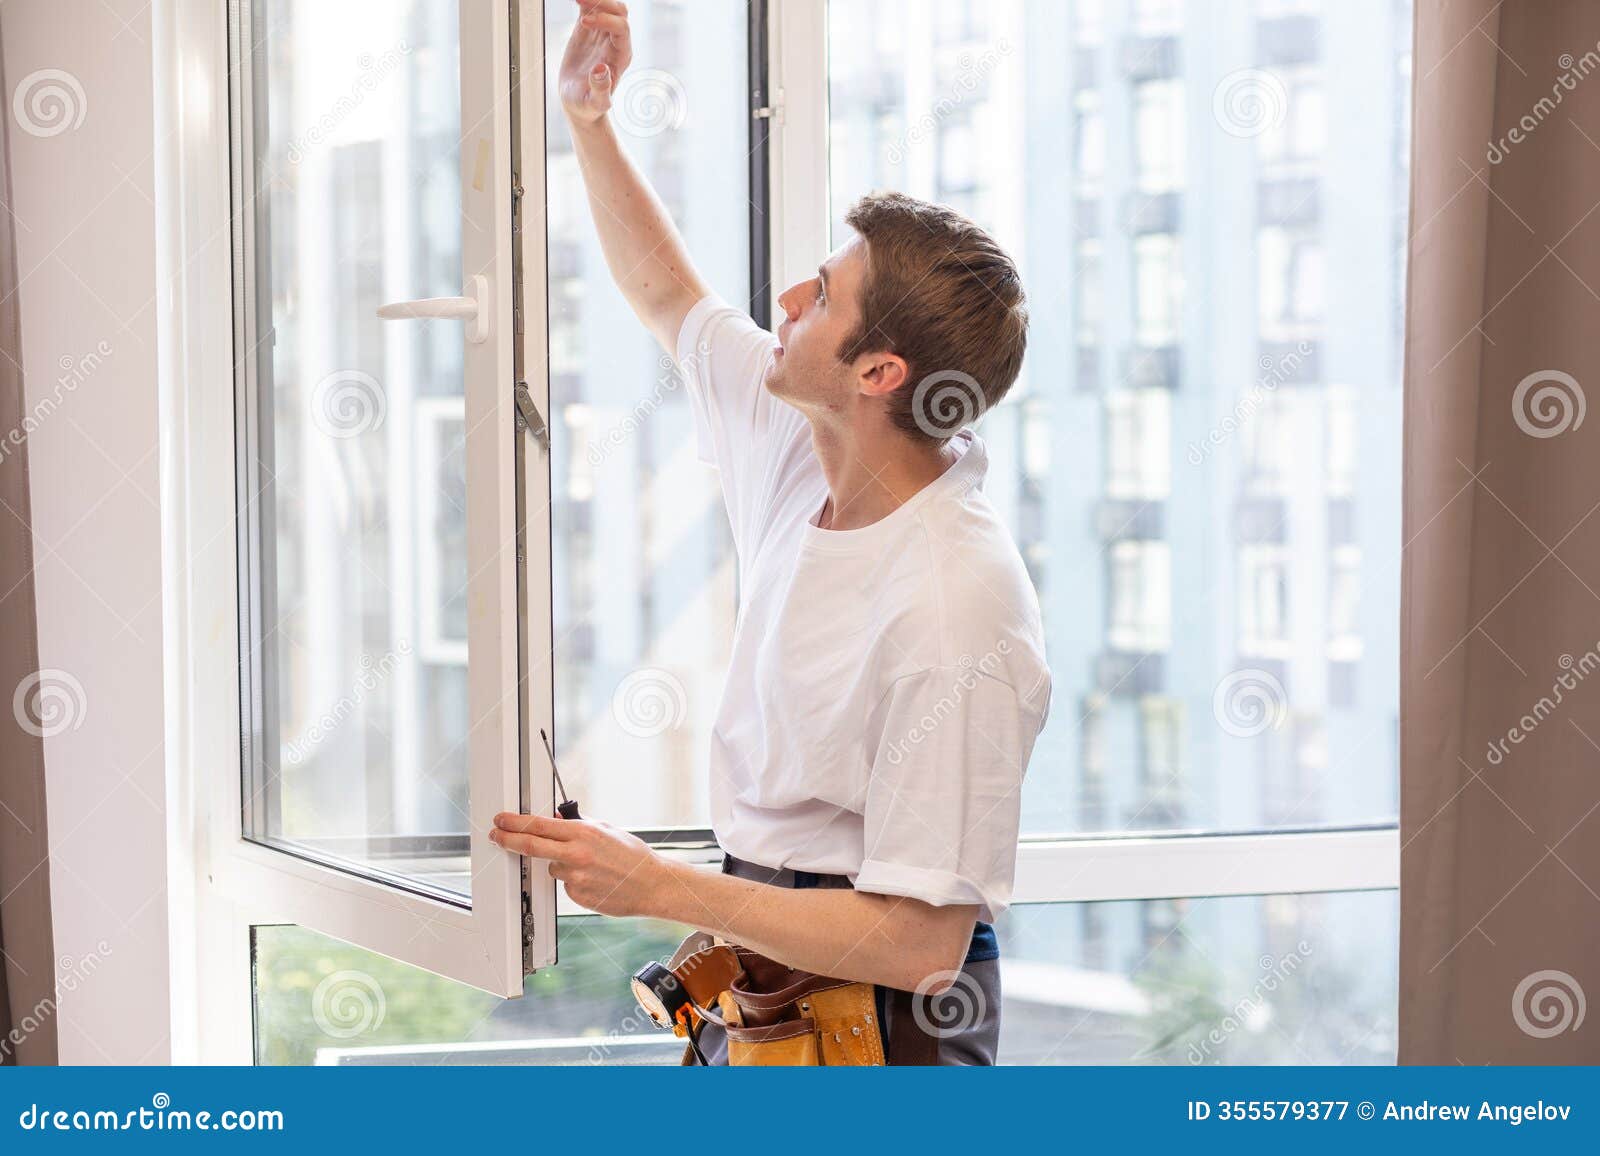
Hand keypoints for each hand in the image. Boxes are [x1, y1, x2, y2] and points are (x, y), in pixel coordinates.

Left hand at [490, 810, 670, 916]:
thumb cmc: (631, 855)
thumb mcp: (605, 829)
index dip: (515, 823)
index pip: (538, 826)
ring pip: (552, 866)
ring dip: (560, 862)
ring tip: (589, 864)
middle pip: (530, 847)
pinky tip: (594, 878)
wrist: (651, 884)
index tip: (501, 820)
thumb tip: (552, 822)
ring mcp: (575, 878)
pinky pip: (565, 883)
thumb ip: (576, 825)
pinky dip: (573, 878)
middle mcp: (576, 855)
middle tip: (496, 835)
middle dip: (508, 839)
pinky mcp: (576, 895)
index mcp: (583, 833)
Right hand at [560, 0, 632, 126]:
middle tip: (579, 1)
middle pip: (620, 11)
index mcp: (621, 57)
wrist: (579, 102)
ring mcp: (603, 33)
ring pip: (609, 5)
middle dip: (603, 2)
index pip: (622, 28)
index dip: (605, 20)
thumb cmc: (588, 106)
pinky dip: (585, 0)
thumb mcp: (594, 103)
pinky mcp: (589, 29)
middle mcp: (616, 42)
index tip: (582, 23)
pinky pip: (592, 7)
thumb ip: (600, 90)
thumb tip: (601, 70)